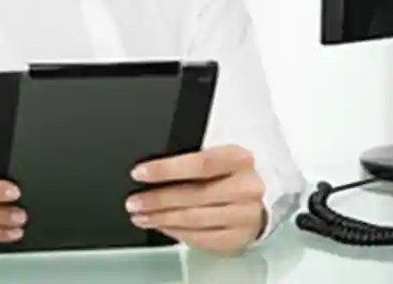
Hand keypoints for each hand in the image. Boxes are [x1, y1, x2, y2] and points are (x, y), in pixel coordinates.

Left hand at [126, 144, 267, 254]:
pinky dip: (177, 232)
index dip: (166, 169)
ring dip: (162, 219)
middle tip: (133, 202)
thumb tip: (150, 171)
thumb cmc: (230, 173)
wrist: (259, 197)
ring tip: (141, 216)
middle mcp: (246, 187)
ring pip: (194, 219)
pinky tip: (162, 226)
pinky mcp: (238, 237)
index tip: (139, 173)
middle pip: (193, 195)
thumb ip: (190, 160)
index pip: (199, 163)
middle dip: (157, 200)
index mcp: (239, 158)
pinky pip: (201, 238)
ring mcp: (245, 215)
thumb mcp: (217, 156)